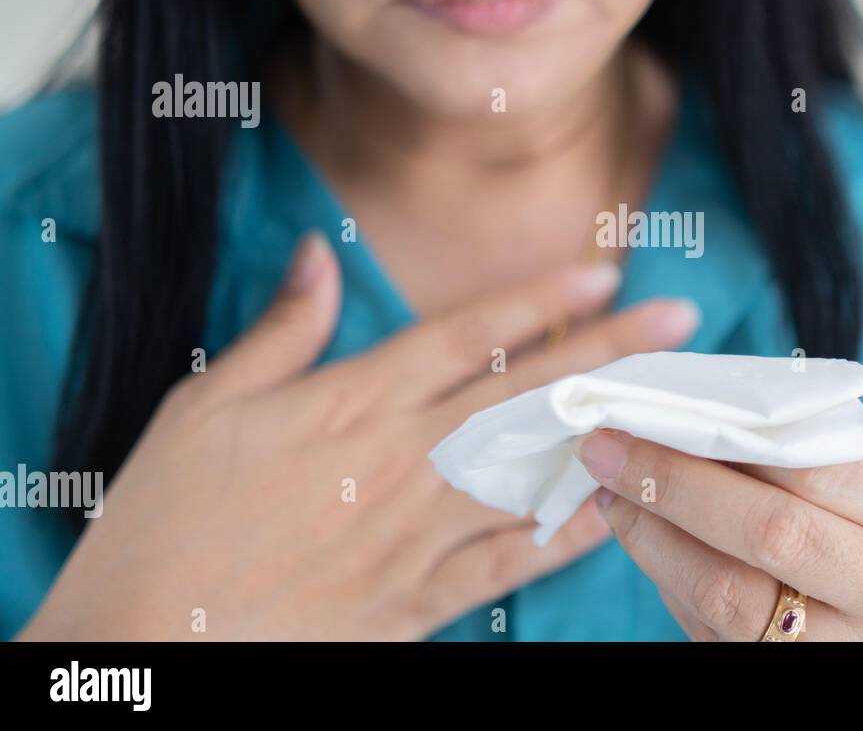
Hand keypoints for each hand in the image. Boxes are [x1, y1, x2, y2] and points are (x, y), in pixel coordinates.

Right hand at [18, 233, 699, 640]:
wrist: (147, 644)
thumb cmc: (166, 521)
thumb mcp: (205, 404)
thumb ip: (280, 329)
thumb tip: (318, 252)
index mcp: (355, 404)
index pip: (472, 336)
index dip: (545, 300)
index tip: (607, 270)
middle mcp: (406, 461)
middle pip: (529, 395)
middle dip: (612, 351)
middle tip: (681, 323)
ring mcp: (421, 533)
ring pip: (539, 471)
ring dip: (611, 432)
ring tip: (671, 405)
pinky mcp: (421, 599)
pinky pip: (514, 561)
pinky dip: (569, 534)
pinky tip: (618, 507)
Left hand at [576, 430, 862, 640]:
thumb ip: (806, 449)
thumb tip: (686, 412)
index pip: (818, 469)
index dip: (728, 440)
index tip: (660, 410)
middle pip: (774, 534)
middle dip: (678, 485)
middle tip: (611, 448)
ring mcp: (853, 651)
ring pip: (731, 596)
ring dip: (654, 538)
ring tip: (614, 493)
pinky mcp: (798, 683)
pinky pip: (715, 632)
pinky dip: (668, 579)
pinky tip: (643, 538)